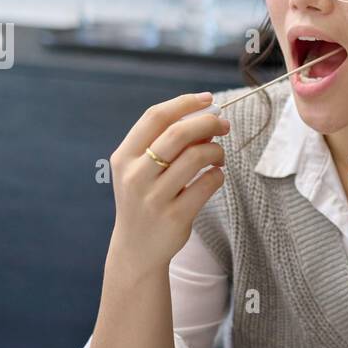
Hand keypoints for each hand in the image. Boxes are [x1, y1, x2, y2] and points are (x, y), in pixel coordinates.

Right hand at [107, 92, 229, 276]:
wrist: (136, 249)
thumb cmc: (145, 199)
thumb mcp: (141, 170)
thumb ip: (165, 144)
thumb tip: (206, 118)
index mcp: (124, 157)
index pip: (155, 117)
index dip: (184, 103)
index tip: (208, 99)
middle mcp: (135, 176)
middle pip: (178, 133)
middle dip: (207, 123)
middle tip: (224, 125)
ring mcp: (154, 198)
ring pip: (196, 157)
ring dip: (216, 151)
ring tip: (218, 156)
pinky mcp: (174, 216)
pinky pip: (208, 184)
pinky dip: (218, 175)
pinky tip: (215, 176)